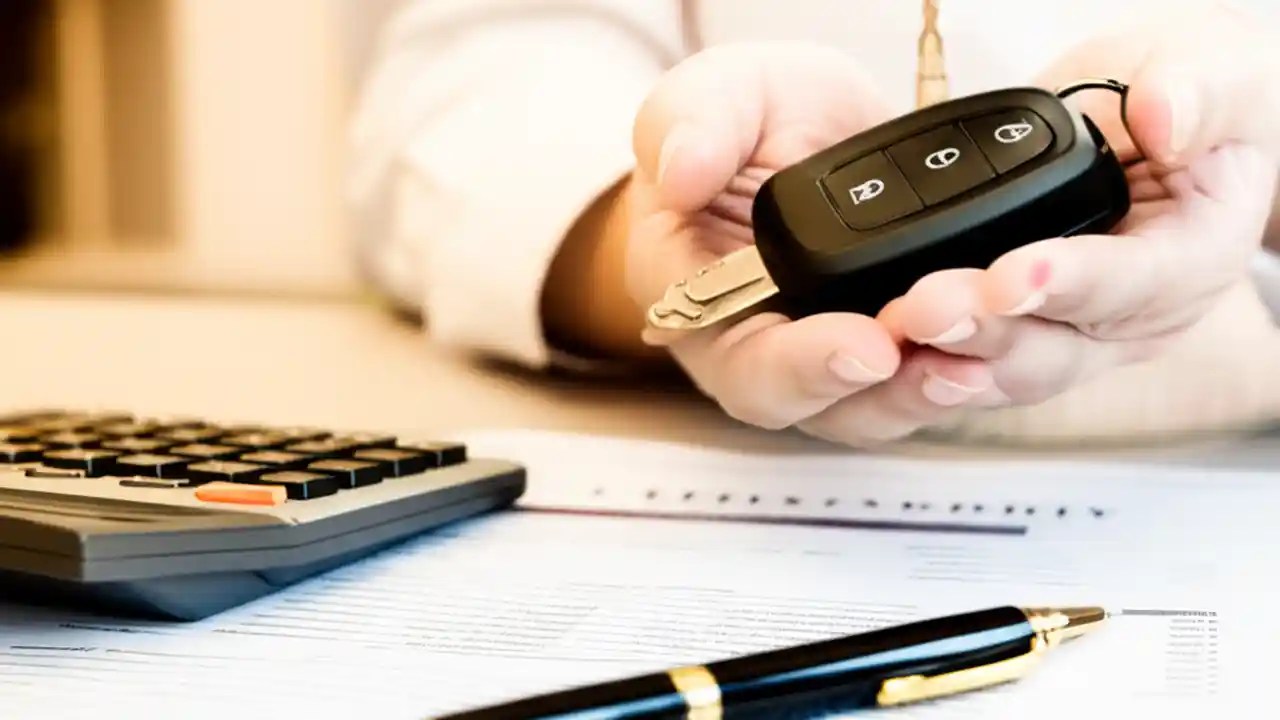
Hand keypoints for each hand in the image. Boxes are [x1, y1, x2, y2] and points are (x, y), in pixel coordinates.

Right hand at [626, 43, 1000, 444]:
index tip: (864, 346)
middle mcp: (770, 349)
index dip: (805, 368)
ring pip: (889, 403)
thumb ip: (695, 125)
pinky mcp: (900, 342)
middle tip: (947, 358)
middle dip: (891, 390)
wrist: (804, 129)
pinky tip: (1014, 332)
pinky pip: (936, 370)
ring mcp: (839, 353)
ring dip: (940, 386)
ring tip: (990, 352)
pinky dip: (978, 359)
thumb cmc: (742, 127)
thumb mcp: (715, 98)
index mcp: (704, 304)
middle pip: (828, 408)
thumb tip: (682, 171)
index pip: (745, 366)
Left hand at [876, 2, 1277, 419]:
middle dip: (984, 329)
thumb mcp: (1209, 79)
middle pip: (1053, 346)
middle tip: (924, 310)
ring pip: (1003, 368)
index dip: (1068, 282)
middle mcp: (1131, 319)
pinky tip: (879, 349)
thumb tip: (1163, 114)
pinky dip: (921, 362)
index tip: (1012, 275)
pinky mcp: (1017, 334)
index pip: (1130, 282)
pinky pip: (967, 363)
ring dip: (942, 354)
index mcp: (1191, 260)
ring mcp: (1071, 338)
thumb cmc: (1179, 104)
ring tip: (892, 331)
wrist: (1142, 125)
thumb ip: (1194, 95)